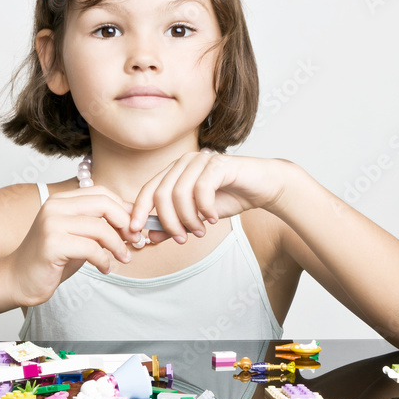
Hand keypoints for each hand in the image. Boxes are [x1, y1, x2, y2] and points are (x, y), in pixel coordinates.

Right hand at [9, 185, 143, 306]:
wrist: (18, 280)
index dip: (124, 208)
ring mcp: (52, 223)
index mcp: (61, 200)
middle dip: (126, 223)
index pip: (101, 193)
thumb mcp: (78, 237)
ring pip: (100, 227)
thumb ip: (98, 226)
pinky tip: (105, 268)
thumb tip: (132, 223)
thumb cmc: (51, 260)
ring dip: (118, 245)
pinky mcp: (52, 244)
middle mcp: (55, 206)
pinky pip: (90, 248)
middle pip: (103, 204)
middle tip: (136, 240)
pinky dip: (104, 260)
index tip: (136, 226)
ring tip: (124, 258)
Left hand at [129, 152, 288, 243]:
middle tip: (182, 238)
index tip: (135, 233)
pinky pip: (201, 189)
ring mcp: (201, 160)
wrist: (263, 187)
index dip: (139, 211)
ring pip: (179, 194)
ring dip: (189, 219)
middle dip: (169, 222)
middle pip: (161, 194)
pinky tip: (213, 218)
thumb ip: (174, 224)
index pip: (148, 190)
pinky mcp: (218, 164)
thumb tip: (149, 237)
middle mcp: (184, 162)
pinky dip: (205, 209)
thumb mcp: (197, 216)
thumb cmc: (230, 197)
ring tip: (200, 230)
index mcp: (175, 172)